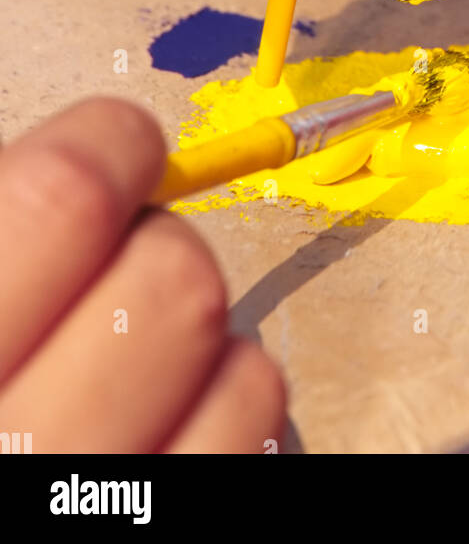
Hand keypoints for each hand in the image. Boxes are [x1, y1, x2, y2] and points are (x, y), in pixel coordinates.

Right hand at [0, 99, 284, 452]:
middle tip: (117, 268)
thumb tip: (89, 173)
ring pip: (244, 370)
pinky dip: (232, 422)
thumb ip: (0, 252)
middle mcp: (16, 465)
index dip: (106, 147)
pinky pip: (258, 451)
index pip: (58, 202)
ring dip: (206, 346)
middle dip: (156, 248)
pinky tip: (169, 435)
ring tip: (137, 365)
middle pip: (173, 280)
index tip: (116, 147)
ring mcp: (110, 531)